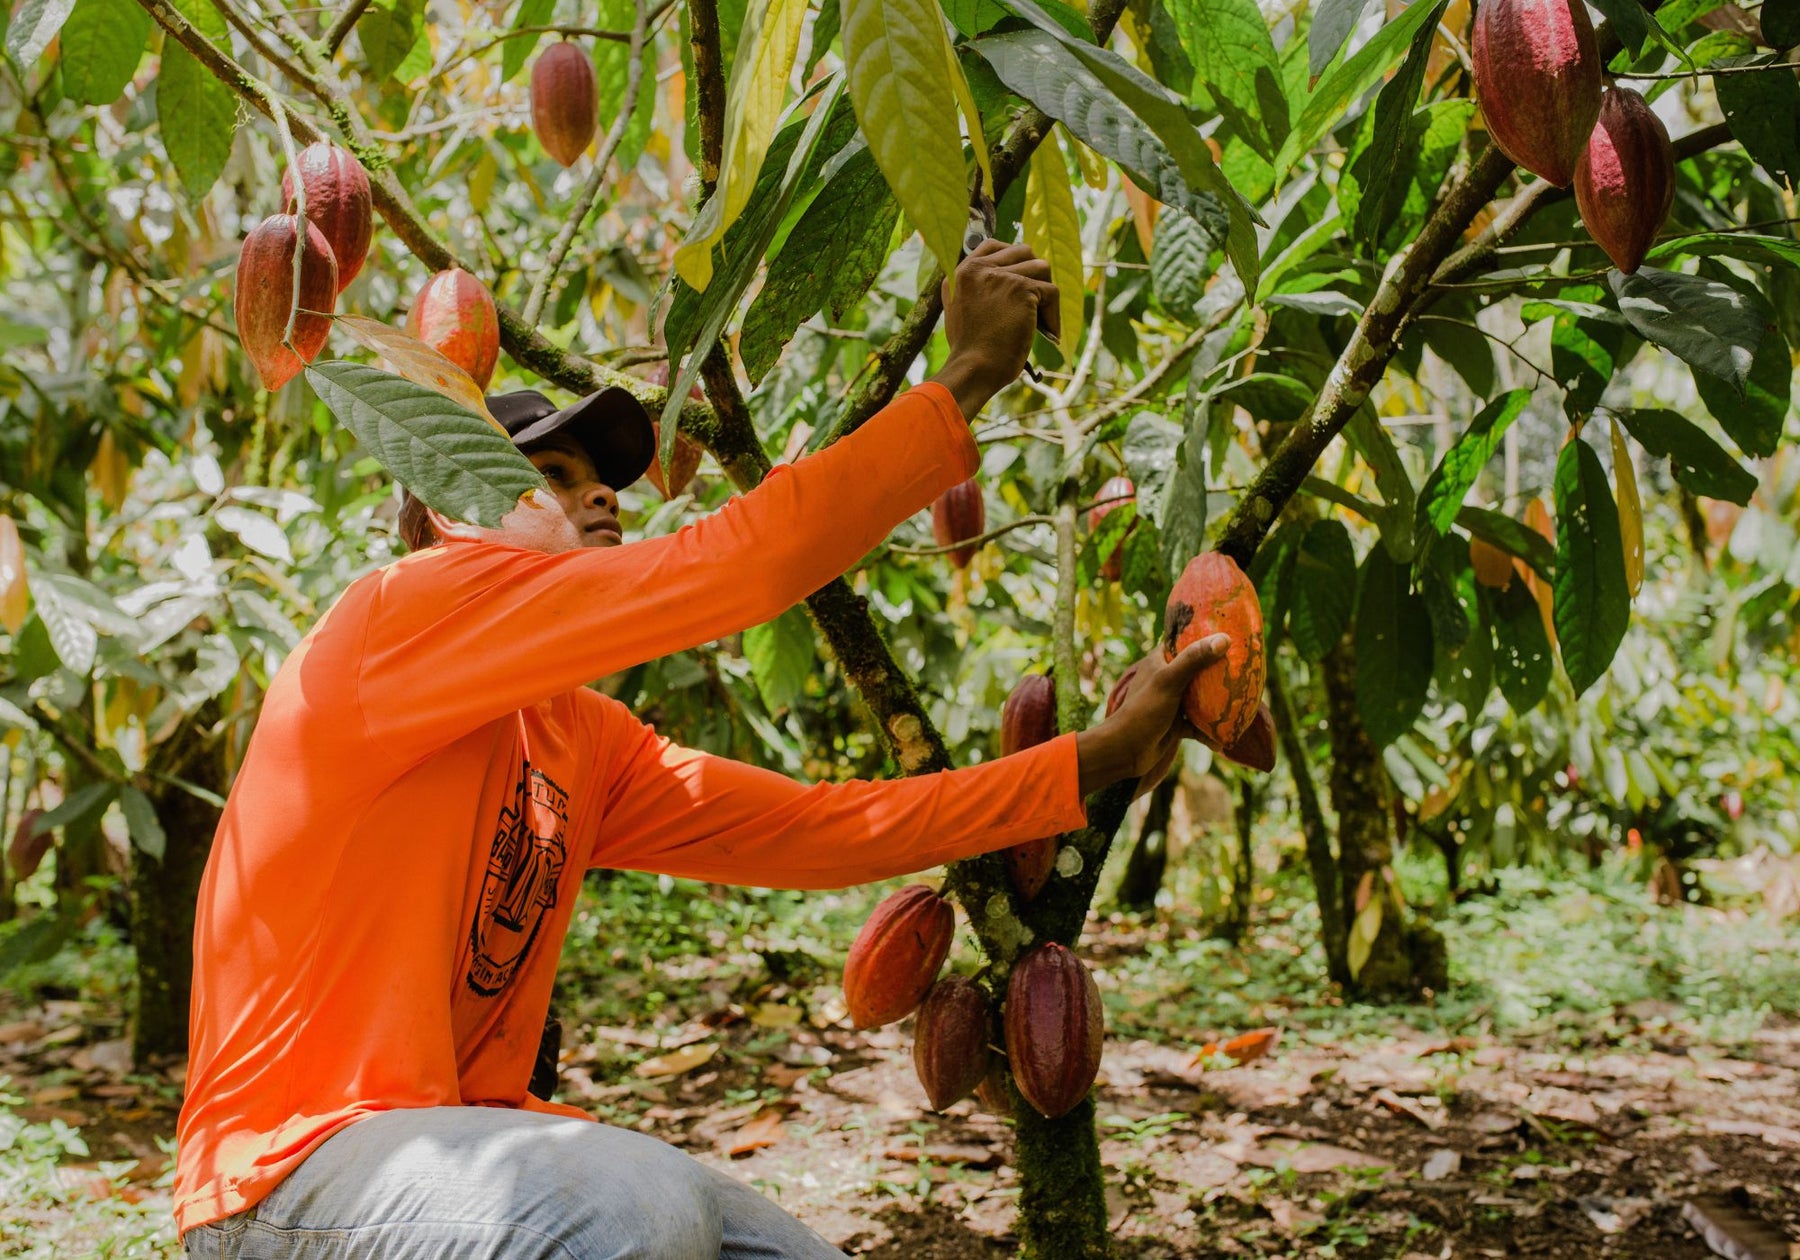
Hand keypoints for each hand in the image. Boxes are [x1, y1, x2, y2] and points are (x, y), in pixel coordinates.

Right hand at [930, 240, 1059, 419]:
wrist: (973, 368)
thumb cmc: (968, 350)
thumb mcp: (957, 310)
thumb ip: (970, 288)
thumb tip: (992, 276)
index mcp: (963, 271)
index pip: (993, 245)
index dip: (1013, 256)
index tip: (1022, 275)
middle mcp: (980, 268)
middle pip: (1023, 252)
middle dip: (1034, 274)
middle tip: (1038, 300)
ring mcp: (1001, 277)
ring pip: (1041, 267)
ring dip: (1046, 292)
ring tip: (1043, 317)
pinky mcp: (1021, 289)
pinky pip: (1051, 291)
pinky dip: (1054, 315)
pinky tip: (1050, 333)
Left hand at [1074, 634, 1231, 796]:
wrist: (1125, 750)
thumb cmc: (1143, 710)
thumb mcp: (1169, 681)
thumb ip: (1194, 659)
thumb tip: (1223, 639)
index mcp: (1160, 661)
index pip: (1184, 641)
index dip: (1205, 636)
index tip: (1230, 633)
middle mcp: (1167, 678)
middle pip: (1199, 670)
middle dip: (1219, 672)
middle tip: (1244, 669)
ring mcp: (1172, 702)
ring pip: (1201, 699)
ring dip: (1218, 704)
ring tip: (1240, 705)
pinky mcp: (1176, 724)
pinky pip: (1198, 726)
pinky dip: (1209, 732)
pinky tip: (1223, 741)